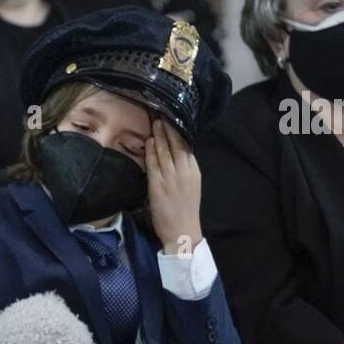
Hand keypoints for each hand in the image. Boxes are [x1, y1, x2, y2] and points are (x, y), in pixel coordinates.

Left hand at [146, 118, 202, 253]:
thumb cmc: (185, 209)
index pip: (186, 145)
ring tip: (155, 120)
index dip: (179, 130)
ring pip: (165, 151)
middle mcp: (184, 171)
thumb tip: (178, 151)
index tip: (173, 117)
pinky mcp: (158, 185)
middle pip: (176, 144)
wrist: (182, 231)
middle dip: (169, 127)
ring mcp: (171, 177)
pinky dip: (151, 151)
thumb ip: (185, 168)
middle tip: (162, 112)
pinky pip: (154, 164)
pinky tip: (149, 141)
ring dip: (159, 135)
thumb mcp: (191, 184)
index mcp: (194, 170)